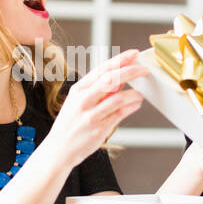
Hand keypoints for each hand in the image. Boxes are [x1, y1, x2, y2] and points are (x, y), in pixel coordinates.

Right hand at [40, 48, 148, 169]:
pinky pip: (120, 114)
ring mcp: (91, 115)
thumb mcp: (78, 102)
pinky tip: (136, 104)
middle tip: (144, 69)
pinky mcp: (99, 128)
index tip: (133, 54)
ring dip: (134, 94)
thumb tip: (120, 79)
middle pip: (110, 79)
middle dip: (130, 71)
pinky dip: (131, 107)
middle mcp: (83, 100)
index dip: (120, 60)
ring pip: (118, 98)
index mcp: (78, 89)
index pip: (102, 69)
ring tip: (141, 93)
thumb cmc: (70, 125)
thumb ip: (98, 91)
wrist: (58, 149)